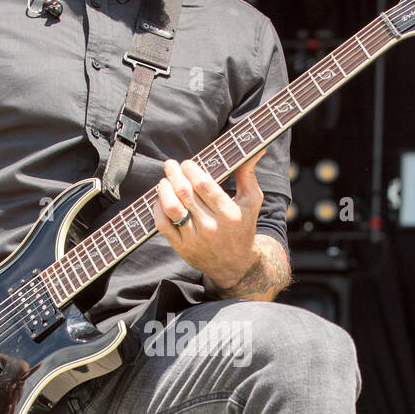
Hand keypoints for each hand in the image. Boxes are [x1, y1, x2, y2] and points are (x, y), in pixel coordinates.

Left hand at [153, 151, 265, 288]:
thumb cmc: (243, 226)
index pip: (204, 185)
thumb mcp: (251, 201)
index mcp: (229, 213)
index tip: (187, 163)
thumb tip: (256, 149)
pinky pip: (163, 225)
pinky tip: (161, 199)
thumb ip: (248, 173)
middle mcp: (212, 227)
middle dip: (174, 174)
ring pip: (172, 208)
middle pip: (185, 193)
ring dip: (163, 190)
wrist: (236, 265)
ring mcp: (195, 239)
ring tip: (164, 181)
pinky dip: (158, 208)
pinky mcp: (182, 249)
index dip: (191, 169)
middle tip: (171, 165)